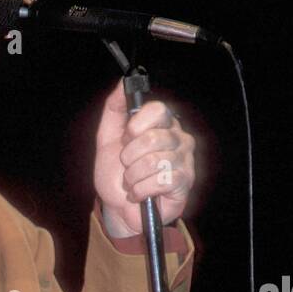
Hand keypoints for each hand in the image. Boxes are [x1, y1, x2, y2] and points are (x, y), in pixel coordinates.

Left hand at [94, 77, 195, 235]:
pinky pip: (160, 181)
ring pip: (153, 161)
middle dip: (129, 157)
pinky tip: (139, 194)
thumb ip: (114, 109)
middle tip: (127, 166)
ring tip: (132, 182)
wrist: (118, 208)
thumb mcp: (107, 139)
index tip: (126, 139)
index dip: (136, 126)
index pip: (157, 110)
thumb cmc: (115, 173)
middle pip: (153, 137)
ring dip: (133, 177)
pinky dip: (141, 191)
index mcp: (162, 124)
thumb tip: (122, 82)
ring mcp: (184, 160)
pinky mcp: (185, 182)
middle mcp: (178, 138)